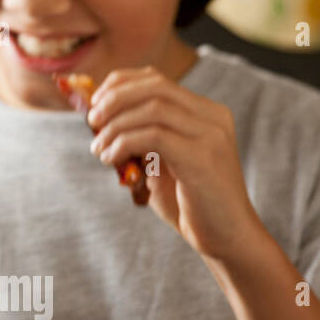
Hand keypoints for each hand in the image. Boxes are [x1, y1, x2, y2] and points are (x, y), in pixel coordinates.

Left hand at [86, 66, 262, 260]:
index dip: (119, 85)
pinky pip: (154, 136)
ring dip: (115, 126)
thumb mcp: (160, 163)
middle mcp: (213, 117)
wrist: (227, 239)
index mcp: (205, 113)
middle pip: (154, 85)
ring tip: (99, 149)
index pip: (156, 80)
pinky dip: (124, 142)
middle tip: (92, 121)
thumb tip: (97, 120)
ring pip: (152, 108)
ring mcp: (211, 135)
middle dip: (114, 98)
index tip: (95, 104)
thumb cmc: (190, 203)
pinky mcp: (203, 157)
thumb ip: (139, 139)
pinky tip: (111, 159)